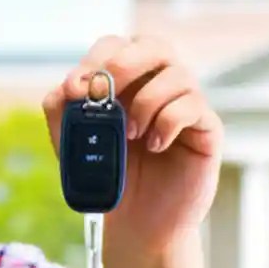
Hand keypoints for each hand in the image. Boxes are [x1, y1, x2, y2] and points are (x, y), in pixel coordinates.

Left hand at [42, 35, 222, 258]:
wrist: (140, 222)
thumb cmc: (113, 176)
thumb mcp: (75, 144)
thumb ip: (62, 113)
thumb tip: (65, 88)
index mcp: (129, 82)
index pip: (117, 47)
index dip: (96, 60)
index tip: (76, 89)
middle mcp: (160, 85)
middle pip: (154, 45)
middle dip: (125, 64)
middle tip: (105, 93)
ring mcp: (187, 104)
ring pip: (176, 74)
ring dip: (145, 101)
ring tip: (131, 134)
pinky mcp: (207, 128)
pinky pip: (193, 106)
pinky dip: (168, 122)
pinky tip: (155, 146)